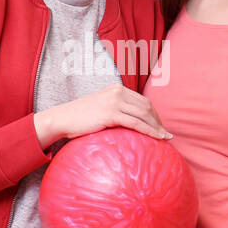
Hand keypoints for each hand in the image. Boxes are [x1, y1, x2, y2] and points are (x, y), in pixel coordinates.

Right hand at [36, 85, 170, 147]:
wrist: (62, 118)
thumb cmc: (80, 118)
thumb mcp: (100, 108)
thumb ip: (115, 110)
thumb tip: (129, 123)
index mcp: (116, 89)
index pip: (142, 100)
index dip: (154, 114)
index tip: (160, 125)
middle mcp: (117, 93)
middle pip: (146, 106)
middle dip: (158, 120)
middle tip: (165, 134)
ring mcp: (114, 102)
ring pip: (144, 114)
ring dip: (157, 126)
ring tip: (165, 137)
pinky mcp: (110, 114)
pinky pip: (136, 123)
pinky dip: (149, 130)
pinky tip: (157, 138)